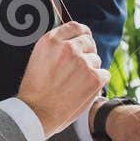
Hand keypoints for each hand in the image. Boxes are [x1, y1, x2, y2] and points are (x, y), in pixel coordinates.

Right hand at [18, 22, 108, 136]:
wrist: (36, 114)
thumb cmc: (35, 91)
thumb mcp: (38, 59)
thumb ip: (55, 47)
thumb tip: (73, 41)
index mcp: (50, 41)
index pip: (75, 26)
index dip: (81, 34)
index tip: (84, 40)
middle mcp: (67, 48)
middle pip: (89, 42)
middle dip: (87, 53)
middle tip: (78, 69)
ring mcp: (82, 62)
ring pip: (96, 60)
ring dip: (90, 70)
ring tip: (75, 85)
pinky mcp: (94, 77)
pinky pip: (105, 74)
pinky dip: (98, 83)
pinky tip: (83, 91)